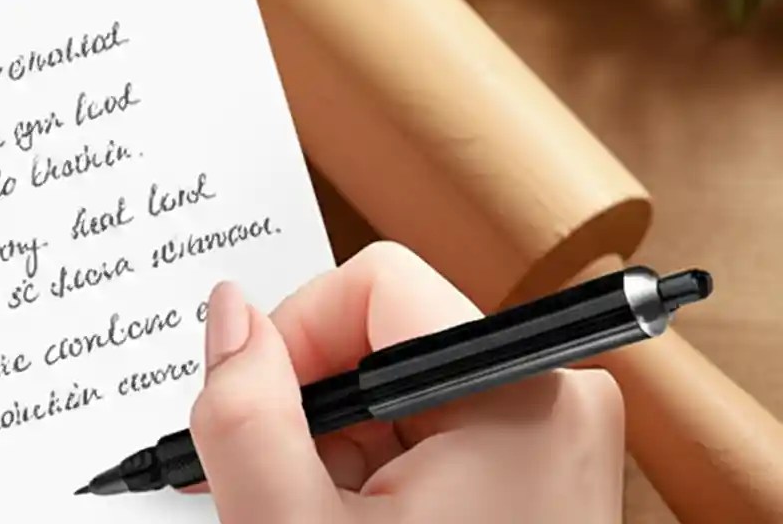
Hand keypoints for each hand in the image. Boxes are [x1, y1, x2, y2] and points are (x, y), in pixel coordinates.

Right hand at [191, 242, 624, 523]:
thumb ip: (243, 413)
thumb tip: (227, 313)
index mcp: (516, 396)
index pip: (375, 283)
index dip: (295, 334)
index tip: (260, 409)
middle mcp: (555, 399)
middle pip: (386, 334)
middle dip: (315, 407)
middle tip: (283, 486)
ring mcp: (557, 434)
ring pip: (403, 384)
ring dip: (342, 446)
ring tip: (327, 519)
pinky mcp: (544, 464)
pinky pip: (437, 425)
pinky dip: (380, 468)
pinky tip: (360, 523)